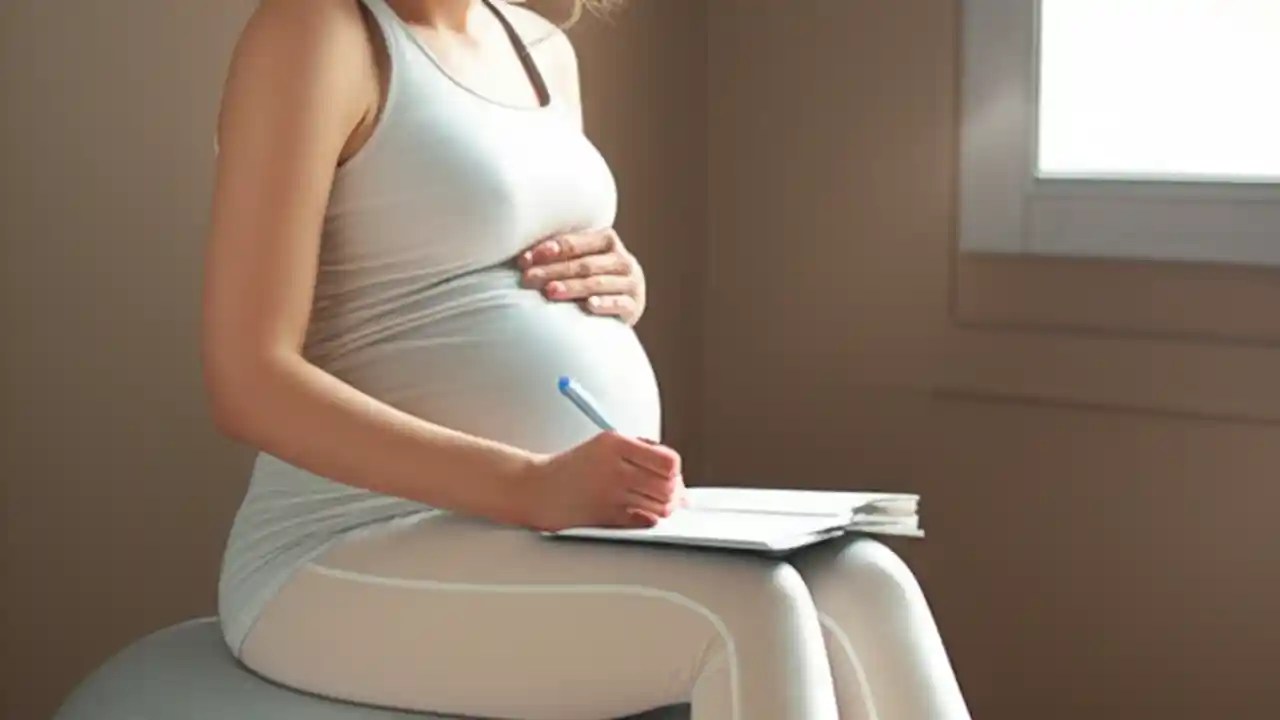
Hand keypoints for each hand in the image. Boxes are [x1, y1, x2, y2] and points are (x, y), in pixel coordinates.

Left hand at [519, 228, 646, 325]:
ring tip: (549, 292)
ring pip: (599, 283)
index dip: (554, 248)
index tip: (528, 258)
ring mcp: (631, 283)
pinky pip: (620, 304)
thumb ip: (559, 255)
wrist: (621, 307)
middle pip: (585, 264)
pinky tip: (588, 306)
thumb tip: (521, 257)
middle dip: (554, 270)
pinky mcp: (635, 306)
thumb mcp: (579, 262)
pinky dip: (604, 304)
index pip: (579, 242)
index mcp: (608, 241)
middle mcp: (623, 260)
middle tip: (529, 278)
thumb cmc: (589, 280)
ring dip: (573, 287)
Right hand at [523, 432, 683, 530]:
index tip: (670, 474)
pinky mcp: (607, 517)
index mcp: (615, 444)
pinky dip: (648, 518)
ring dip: (662, 507)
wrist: (538, 489)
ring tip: (650, 502)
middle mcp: (615, 468)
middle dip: (672, 491)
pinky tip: (638, 512)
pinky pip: (644, 521)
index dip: (674, 470)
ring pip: (660, 507)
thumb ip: (642, 451)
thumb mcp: (605, 444)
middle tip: (665, 493)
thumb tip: (677, 476)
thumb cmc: (574, 467)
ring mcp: (611, 494)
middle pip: (667, 486)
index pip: (668, 461)